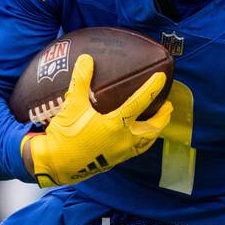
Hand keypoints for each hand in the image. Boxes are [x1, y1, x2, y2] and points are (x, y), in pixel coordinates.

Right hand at [22, 53, 171, 187]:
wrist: (56, 164)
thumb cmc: (65, 135)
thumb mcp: (71, 106)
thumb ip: (80, 82)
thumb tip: (86, 59)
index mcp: (115, 125)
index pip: (139, 103)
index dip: (151, 89)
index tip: (161, 78)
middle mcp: (123, 140)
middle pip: (152, 128)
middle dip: (162, 117)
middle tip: (168, 107)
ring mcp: (120, 153)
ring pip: (146, 143)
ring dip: (155, 132)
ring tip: (158, 124)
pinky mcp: (114, 161)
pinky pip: (135, 151)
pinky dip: (142, 142)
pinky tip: (137, 138)